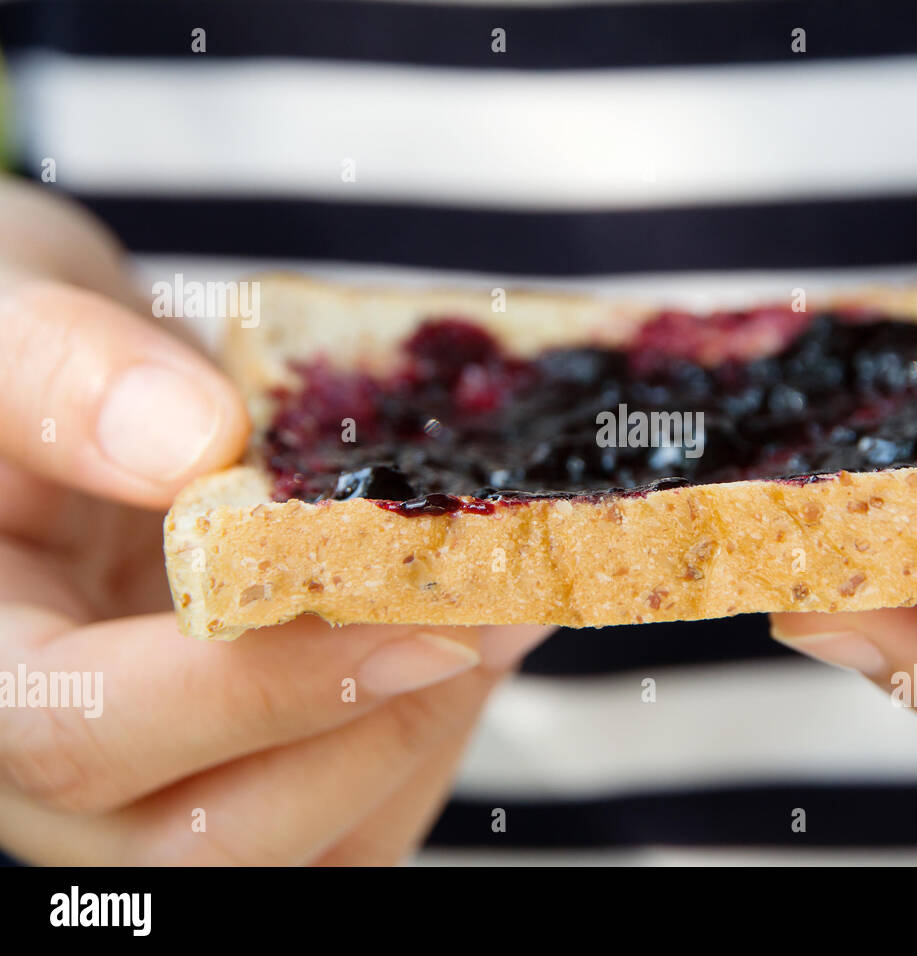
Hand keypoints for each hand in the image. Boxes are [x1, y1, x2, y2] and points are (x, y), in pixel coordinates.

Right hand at [0, 178, 550, 863]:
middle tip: (491, 607)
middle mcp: (62, 768)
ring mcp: (161, 785)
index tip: (395, 604)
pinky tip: (488, 630)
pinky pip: (353, 818)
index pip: (87, 734)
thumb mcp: (8, 315)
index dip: (250, 687)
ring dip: (428, 730)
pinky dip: (433, 736)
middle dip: (374, 725)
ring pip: (306, 844)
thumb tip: (202, 445)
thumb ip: (67, 374)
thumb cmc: (20, 359)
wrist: (65, 394)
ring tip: (514, 605)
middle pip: (214, 836)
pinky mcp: (248, 771)